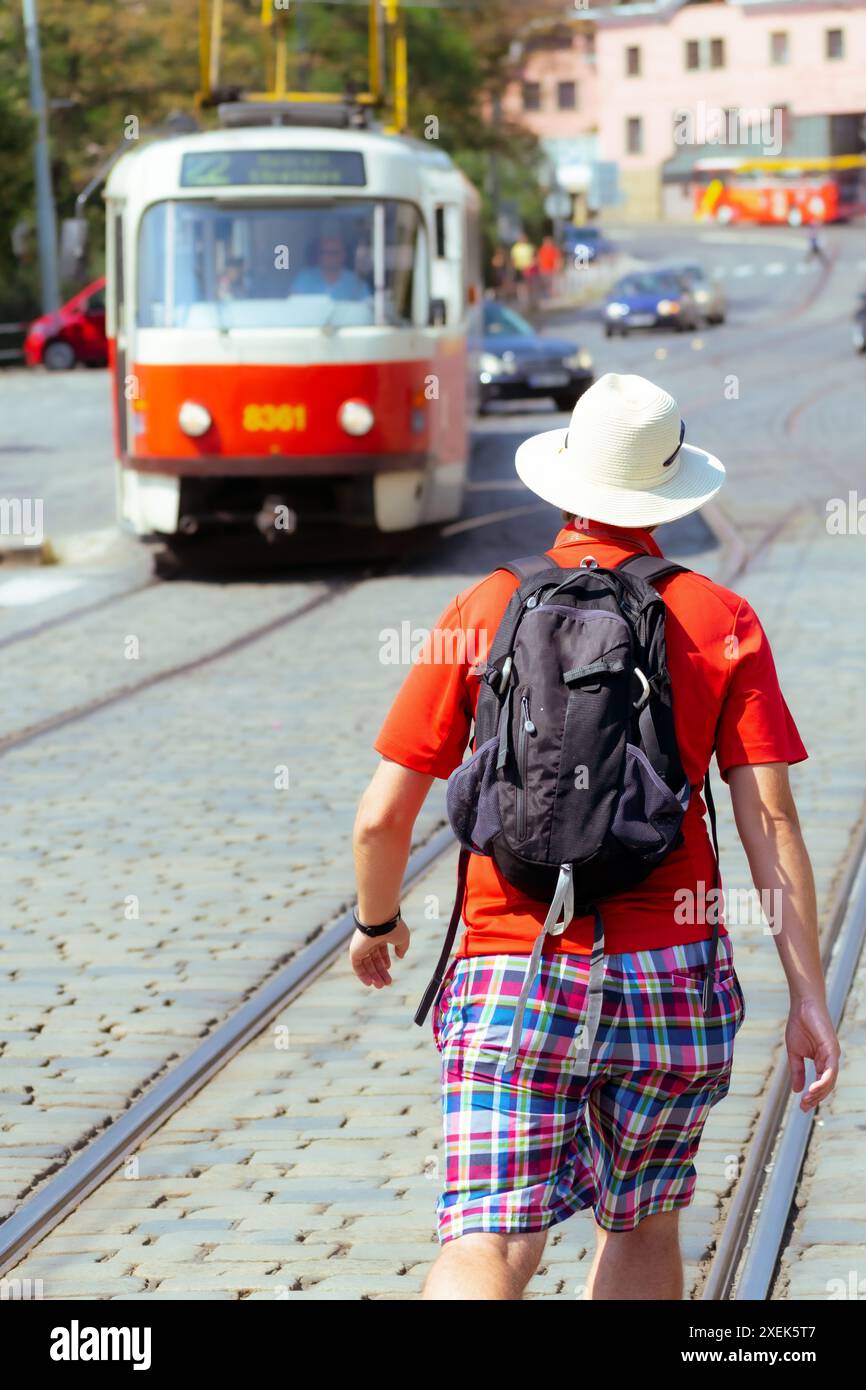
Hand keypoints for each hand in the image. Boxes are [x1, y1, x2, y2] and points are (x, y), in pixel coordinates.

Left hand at [350, 917, 409, 989]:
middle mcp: (370, 941)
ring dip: (373, 976)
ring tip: (381, 986)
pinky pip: (356, 966)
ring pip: (366, 965)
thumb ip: (402, 948)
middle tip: (386, 983)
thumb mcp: (402, 938)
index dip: (384, 961)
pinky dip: (362, 975)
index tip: (389, 968)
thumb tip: (400, 956)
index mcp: (380, 936)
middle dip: (380, 972)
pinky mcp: (355, 951)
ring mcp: (361, 946)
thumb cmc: (393, 927)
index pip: (380, 951)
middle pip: (374, 960)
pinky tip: (370, 983)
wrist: (380, 919)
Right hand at [786, 996, 840, 1112]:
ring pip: (830, 1080)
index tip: (801, 1107)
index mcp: (821, 1061)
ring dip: (819, 1092)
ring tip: (807, 1100)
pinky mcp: (832, 1048)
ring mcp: (832, 1055)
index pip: (820, 1084)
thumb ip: (797, 1071)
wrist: (802, 1005)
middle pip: (827, 1086)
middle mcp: (829, 1060)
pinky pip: (830, 1069)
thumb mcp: (795, 1053)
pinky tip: (814, 1088)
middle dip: (815, 1098)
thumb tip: (797, 1091)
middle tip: (803, 1107)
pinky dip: (823, 1080)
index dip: (812, 1097)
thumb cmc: (799, 1025)